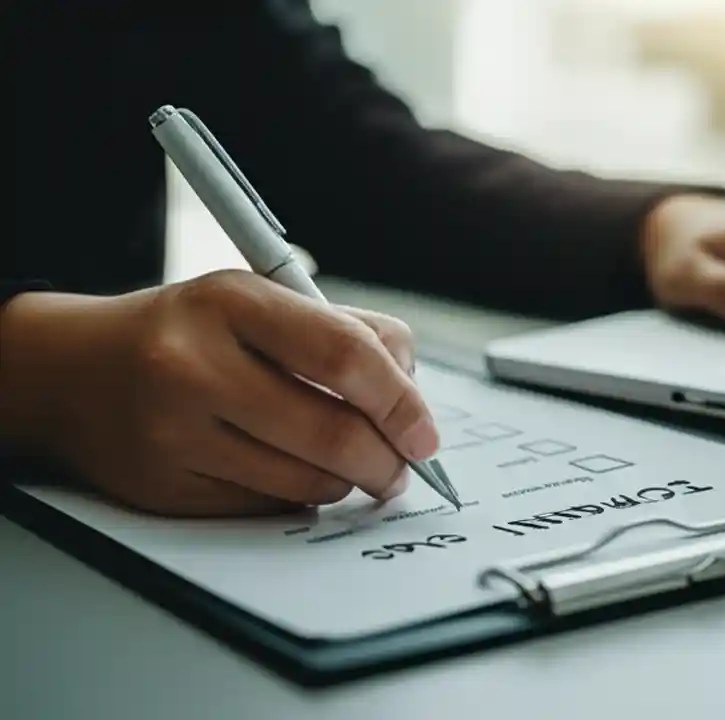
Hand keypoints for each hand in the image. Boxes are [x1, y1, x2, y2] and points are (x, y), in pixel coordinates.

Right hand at [0, 271, 436, 516]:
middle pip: (333, 433)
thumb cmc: (190, 331)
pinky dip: (300, 497)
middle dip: (387, 460)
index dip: (402, 401)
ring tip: (352, 466)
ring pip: (308, 482)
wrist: (76, 370)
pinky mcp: (165, 488)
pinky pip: (268, 508)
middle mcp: (194, 366)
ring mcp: (174, 433)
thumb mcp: (260, 300)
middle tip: (400, 466)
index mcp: (231, 302)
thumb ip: (347, 333)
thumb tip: (412, 401)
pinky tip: (291, 473)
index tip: (425, 432)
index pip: (346, 355)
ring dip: (349, 482)